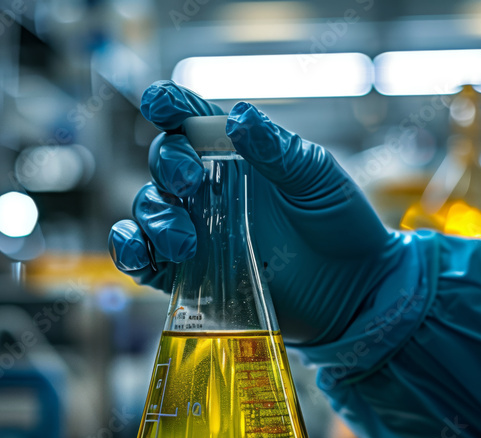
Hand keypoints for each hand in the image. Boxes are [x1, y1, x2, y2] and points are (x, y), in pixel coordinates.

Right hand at [108, 81, 407, 343]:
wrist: (352, 290)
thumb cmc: (338, 223)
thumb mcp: (316, 178)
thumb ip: (277, 149)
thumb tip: (238, 118)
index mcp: (234, 153)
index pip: (190, 119)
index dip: (168, 104)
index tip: (160, 103)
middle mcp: (205, 188)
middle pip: (163, 162)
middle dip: (168, 166)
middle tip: (190, 183)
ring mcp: (193, 231)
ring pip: (147, 210)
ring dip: (154, 219)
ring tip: (187, 243)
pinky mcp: (185, 275)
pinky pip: (141, 260)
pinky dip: (128, 252)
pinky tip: (138, 252)